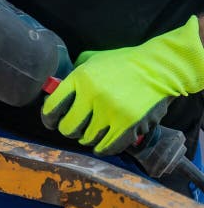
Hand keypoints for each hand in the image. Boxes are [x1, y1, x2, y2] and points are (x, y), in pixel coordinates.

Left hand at [42, 16, 203, 155]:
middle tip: (73, 127)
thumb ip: (73, 74)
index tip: (51, 121)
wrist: (158, 68)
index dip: (48, 118)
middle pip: (68, 127)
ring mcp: (111, 112)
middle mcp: (92, 96)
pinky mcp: (128, 125)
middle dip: (68, 129)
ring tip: (92, 131)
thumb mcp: (92, 60)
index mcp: (80, 78)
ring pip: (87, 139)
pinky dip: (102, 148)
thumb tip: (56, 90)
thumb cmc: (122, 63)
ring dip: (88, 137)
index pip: (52, 106)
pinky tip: (101, 144)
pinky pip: (107, 147)